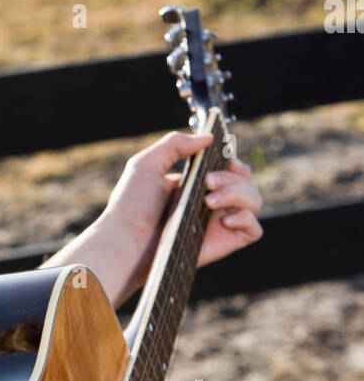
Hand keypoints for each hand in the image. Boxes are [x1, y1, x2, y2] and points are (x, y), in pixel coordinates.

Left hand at [102, 130, 262, 294]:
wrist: (127, 241)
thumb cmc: (131, 206)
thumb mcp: (146, 165)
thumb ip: (174, 145)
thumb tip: (208, 138)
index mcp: (196, 183)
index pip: (230, 168)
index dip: (234, 161)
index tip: (227, 158)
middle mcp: (211, 201)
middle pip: (246, 181)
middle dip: (233, 176)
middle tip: (208, 182)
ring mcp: (219, 222)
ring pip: (254, 201)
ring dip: (239, 193)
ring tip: (210, 200)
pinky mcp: (224, 243)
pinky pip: (255, 230)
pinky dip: (247, 219)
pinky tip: (223, 219)